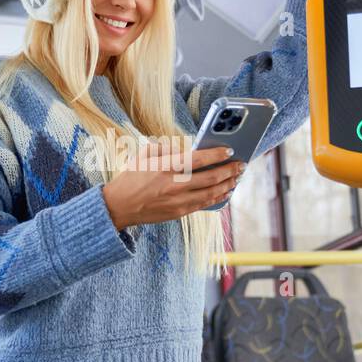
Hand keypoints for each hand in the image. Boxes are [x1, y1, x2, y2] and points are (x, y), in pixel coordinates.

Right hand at [102, 144, 244, 230]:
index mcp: (166, 166)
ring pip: (211, 193)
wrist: (119, 206)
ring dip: (228, 184)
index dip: (217, 154)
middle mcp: (174, 184)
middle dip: (229, 170)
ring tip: (237, 177)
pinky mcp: (179, 213)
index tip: (230, 149)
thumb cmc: (132, 177)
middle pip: (211, 178)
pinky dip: (218, 198)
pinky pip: (204, 204)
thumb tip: (186, 149)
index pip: (199, 159)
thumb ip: (167, 148)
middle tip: (241, 165)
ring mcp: (178, 201)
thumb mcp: (145, 154)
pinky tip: (225, 191)